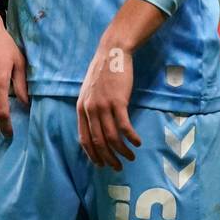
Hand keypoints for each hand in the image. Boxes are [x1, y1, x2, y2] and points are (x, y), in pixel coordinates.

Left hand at [77, 42, 141, 169]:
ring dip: (122, 151)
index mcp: (81, 108)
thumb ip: (89, 109)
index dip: (93, 155)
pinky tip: (137, 143)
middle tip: (118, 167)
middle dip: (108, 158)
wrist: (112, 53)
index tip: (101, 164)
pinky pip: (124, 126)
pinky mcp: (118, 101)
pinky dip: (131, 137)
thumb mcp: (89, 91)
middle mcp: (90, 109)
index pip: (84, 139)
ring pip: (112, 136)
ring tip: (131, 157)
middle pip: (98, 141)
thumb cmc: (103, 72)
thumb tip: (95, 128)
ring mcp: (103, 105)